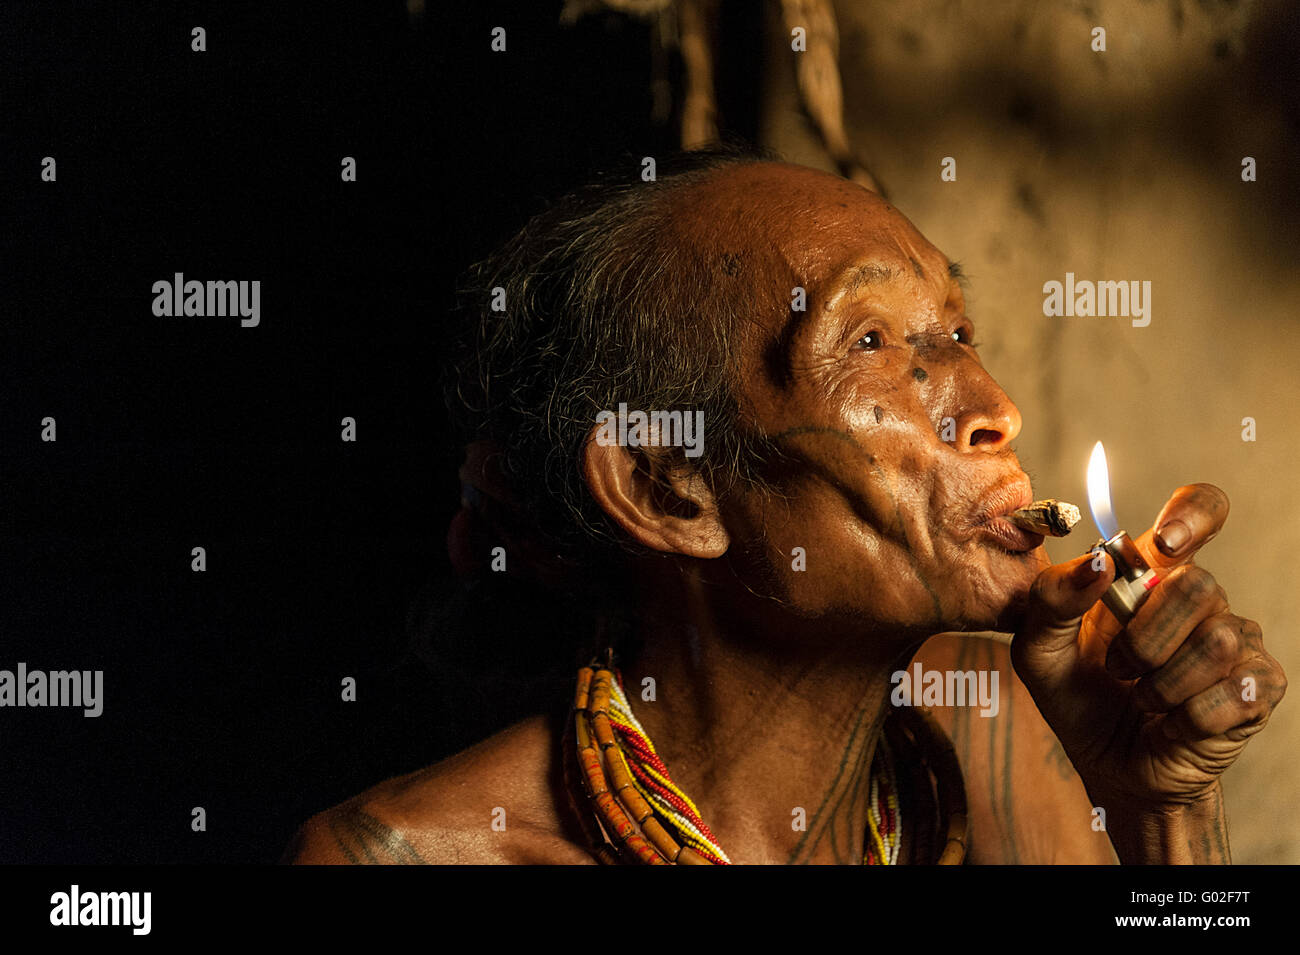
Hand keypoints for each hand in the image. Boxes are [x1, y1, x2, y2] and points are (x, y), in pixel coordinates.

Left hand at [1010, 484, 1285, 811]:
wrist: (1107, 764)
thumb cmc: (1075, 694)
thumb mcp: (1039, 648)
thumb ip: (1052, 598)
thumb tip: (1099, 564)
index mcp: (1151, 572)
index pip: (1200, 509)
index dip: (1194, 514)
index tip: (1168, 542)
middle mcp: (1202, 598)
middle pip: (1198, 584)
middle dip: (1143, 638)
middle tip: (1117, 669)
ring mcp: (1237, 642)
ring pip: (1214, 641)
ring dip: (1159, 683)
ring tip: (1142, 698)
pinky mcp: (1258, 690)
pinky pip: (1231, 693)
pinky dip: (1184, 717)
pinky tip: (1171, 724)